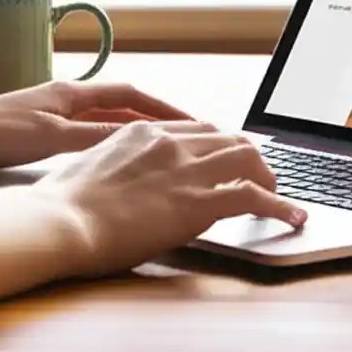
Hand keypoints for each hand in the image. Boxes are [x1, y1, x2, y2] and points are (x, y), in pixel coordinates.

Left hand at [0, 81, 213, 171]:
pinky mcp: (37, 134)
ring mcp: (51, 116)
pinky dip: (107, 146)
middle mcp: (65, 100)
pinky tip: (112, 162)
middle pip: (121, 108)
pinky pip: (86, 136)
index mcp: (72, 94)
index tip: (193, 122)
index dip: (164, 107)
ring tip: (161, 151)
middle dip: (156, 121)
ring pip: (104, 123)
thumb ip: (94, 137)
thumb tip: (142, 138)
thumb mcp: (50, 137)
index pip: (131, 96)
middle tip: (187, 139)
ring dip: (133, 134)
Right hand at [36, 122, 307, 276]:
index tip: (224, 158)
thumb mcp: (88, 171)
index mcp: (142, 133)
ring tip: (278, 195)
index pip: (195, 129)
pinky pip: (254, 197)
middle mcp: (170, 142)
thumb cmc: (59, 207)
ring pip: (248, 157)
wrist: (58, 222)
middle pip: (227, 136)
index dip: (216, 144)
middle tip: (256, 176)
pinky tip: (292, 217)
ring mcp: (187, 169)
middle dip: (247, 156)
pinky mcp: (199, 201)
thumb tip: (123, 183)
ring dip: (268, 176)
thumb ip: (116, 168)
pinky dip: (280, 206)